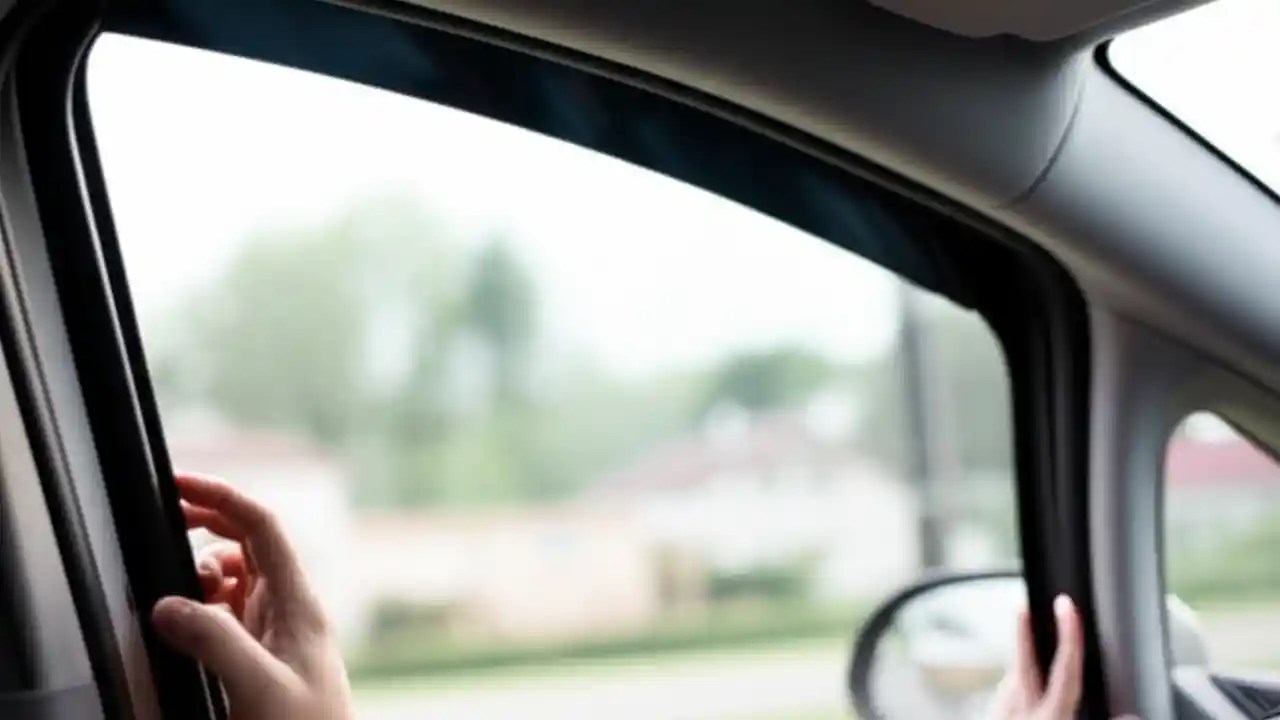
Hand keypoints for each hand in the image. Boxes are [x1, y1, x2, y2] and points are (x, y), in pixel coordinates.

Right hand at [151, 473, 353, 719]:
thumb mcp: (258, 685)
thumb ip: (214, 641)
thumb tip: (169, 604)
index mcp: (298, 602)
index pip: (263, 526)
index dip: (223, 496)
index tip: (179, 483)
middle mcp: (289, 608)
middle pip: (248, 541)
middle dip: (207, 522)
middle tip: (164, 519)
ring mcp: (275, 630)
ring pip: (236, 575)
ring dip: (204, 569)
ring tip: (184, 593)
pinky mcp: (260, 655)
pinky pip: (228, 610)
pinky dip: (204, 604)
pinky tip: (189, 622)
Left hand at [988, 594, 1137, 719]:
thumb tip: (1131, 716)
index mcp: (1053, 717)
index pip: (1065, 670)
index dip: (1069, 635)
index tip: (1066, 605)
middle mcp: (1022, 713)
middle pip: (1023, 663)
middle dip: (1024, 632)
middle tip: (1023, 605)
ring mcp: (1001, 716)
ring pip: (1011, 683)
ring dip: (1020, 665)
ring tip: (1029, 649)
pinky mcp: (990, 719)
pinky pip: (1004, 699)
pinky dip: (1014, 691)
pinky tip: (1023, 693)